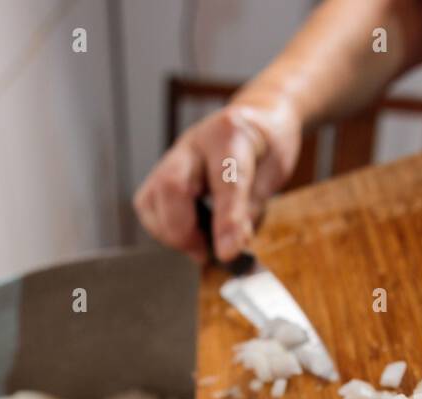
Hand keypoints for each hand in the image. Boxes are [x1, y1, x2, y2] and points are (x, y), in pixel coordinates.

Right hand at [132, 99, 301, 262]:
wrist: (253, 121)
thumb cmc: (265, 147)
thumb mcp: (274, 173)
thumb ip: (252, 206)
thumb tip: (233, 244)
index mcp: (230, 134)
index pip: (225, 180)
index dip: (226, 220)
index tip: (228, 254)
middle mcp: (195, 142)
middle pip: (172, 186)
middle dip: (183, 230)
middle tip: (206, 252)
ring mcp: (172, 157)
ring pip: (151, 199)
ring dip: (171, 233)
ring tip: (200, 246)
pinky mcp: (159, 173)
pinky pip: (148, 206)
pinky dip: (163, 229)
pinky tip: (188, 234)